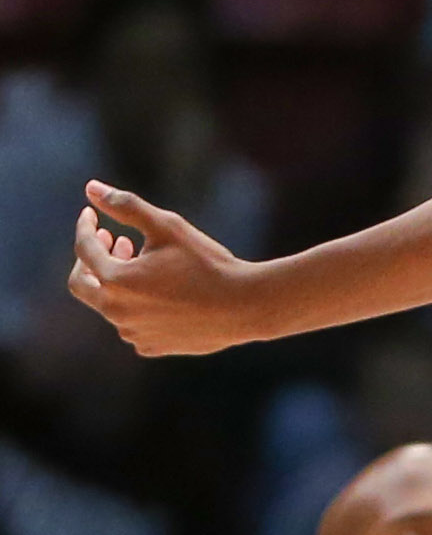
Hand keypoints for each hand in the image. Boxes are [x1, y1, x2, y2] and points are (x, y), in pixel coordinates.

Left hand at [69, 182, 266, 356]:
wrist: (247, 306)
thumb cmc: (208, 263)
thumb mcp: (168, 227)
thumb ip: (127, 207)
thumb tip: (91, 188)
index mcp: (116, 281)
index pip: (84, 249)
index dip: (86, 228)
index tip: (91, 215)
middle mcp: (116, 311)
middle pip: (82, 284)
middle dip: (92, 259)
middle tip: (112, 240)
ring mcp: (133, 332)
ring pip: (110, 305)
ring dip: (119, 282)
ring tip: (146, 263)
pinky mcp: (151, 346)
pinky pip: (132, 324)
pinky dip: (137, 307)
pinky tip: (161, 293)